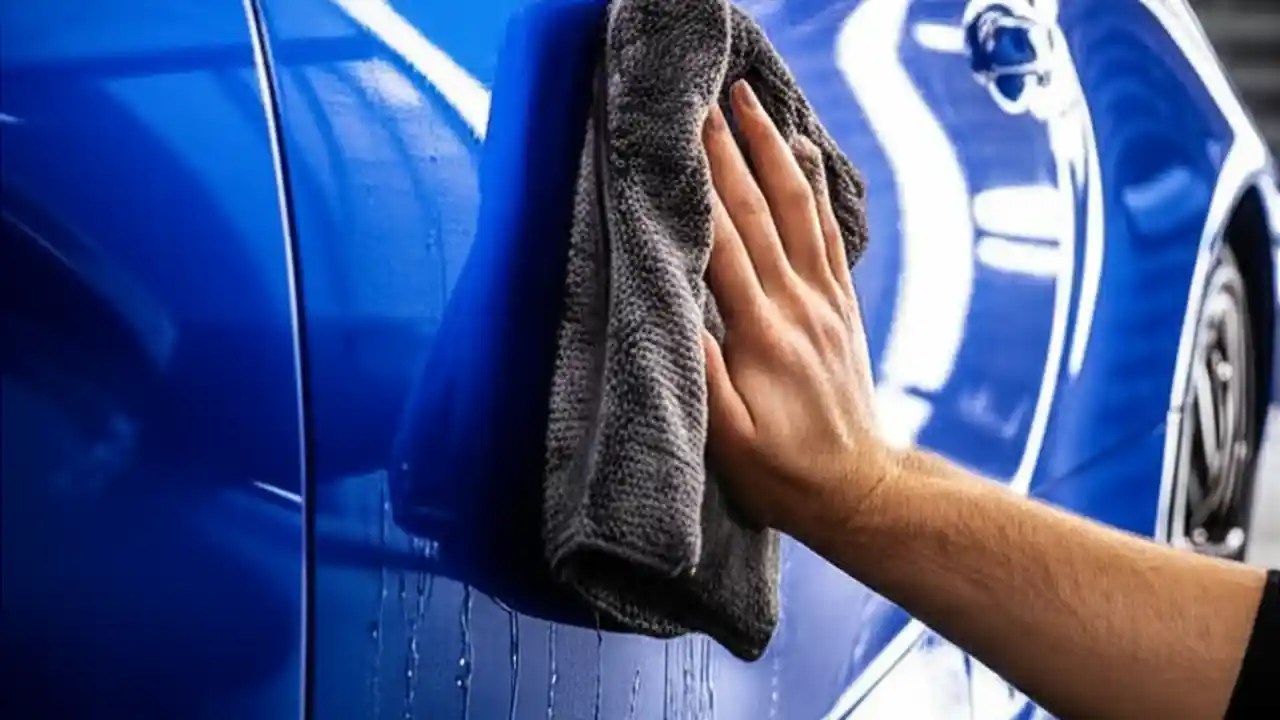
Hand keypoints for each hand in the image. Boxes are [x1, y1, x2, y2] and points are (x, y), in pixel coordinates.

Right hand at [701, 80, 891, 535]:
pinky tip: (803, 150)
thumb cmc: (781, 472)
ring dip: (774, 149)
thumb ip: (701, 376)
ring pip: (798, 208)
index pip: (723, 244)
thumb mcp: (727, 442)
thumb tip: (672, 310)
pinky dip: (814, 185)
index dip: (699, 187)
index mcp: (760, 335)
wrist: (858, 487)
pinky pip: (827, 231)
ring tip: (751, 101)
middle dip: (731, 149)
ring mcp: (825, 300)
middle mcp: (797, 305)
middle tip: (706, 98)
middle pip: (759, 211)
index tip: (679, 138)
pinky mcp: (840, 305)